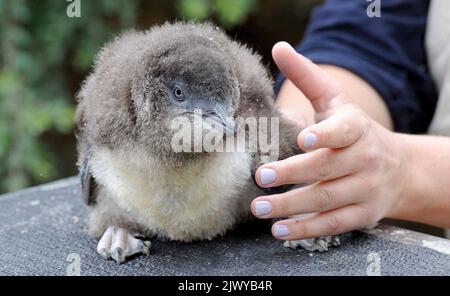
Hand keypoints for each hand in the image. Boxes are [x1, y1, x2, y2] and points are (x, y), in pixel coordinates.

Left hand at [251, 42, 408, 239]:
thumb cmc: (353, 132)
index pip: (345, 129)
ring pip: (328, 200)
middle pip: (328, 168)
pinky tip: (280, 231)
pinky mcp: (362, 214)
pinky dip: (307, 229)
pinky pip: (334, 224)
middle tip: (260, 177)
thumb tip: (279, 47)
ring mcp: (365, 189)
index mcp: (356, 128)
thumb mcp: (335, 102)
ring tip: (260, 209)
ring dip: (292, 206)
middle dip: (294, 173)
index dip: (326, 134)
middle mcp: (364, 159)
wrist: (399, 170)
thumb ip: (307, 77)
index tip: (303, 138)